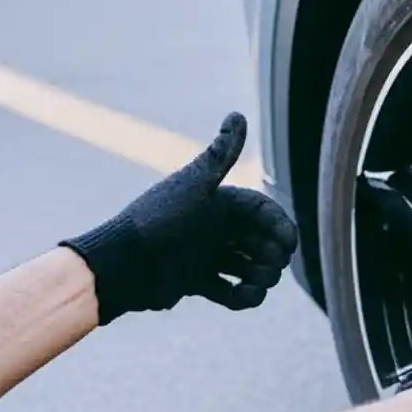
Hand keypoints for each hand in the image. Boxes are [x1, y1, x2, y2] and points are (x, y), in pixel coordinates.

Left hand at [60, 112, 298, 324]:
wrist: (123, 264)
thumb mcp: (195, 185)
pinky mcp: (197, 282)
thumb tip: (238, 114)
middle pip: (262, 241)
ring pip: (250, 268)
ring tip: (255, 283)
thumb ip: (221, 154)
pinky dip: (243, 298)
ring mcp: (206, 256)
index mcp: (218, 202)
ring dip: (262, 278)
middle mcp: (214, 228)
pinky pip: (232, 292)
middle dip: (274, 255)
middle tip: (270, 266)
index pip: (263, 212)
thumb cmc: (159, 219)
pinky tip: (243, 297)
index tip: (289, 244)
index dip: (281, 226)